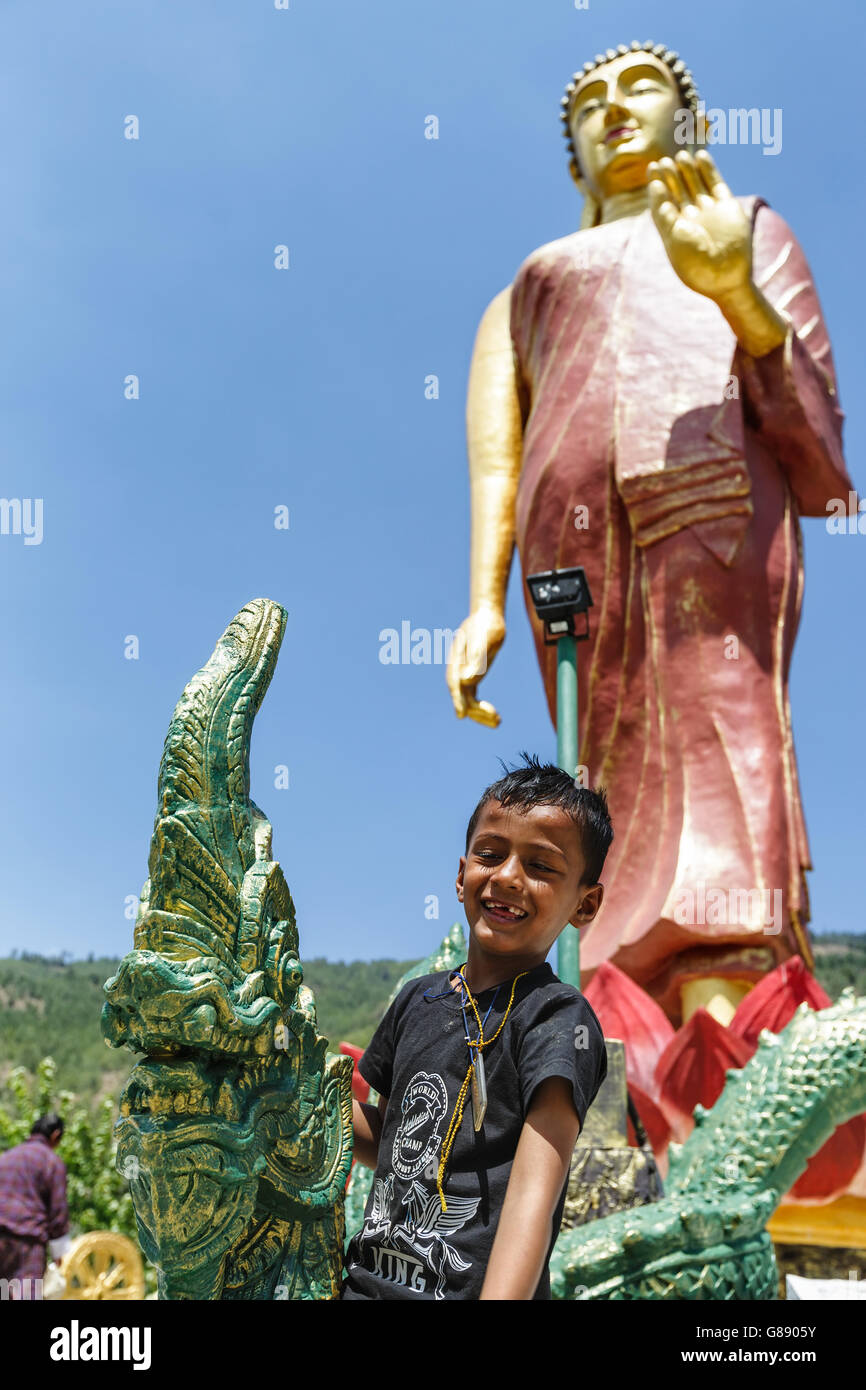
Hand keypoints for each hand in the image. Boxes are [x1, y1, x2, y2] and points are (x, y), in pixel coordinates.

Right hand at [446, 607, 504, 727]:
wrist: (488, 617)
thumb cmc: (487, 625)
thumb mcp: (485, 639)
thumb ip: (476, 660)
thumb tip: (465, 681)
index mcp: (457, 660)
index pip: (454, 683)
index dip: (457, 699)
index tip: (462, 715)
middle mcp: (459, 670)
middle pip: (461, 696)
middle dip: (475, 710)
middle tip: (496, 718)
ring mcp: (465, 674)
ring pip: (468, 700)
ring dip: (480, 714)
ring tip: (498, 722)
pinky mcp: (473, 677)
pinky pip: (474, 698)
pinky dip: (483, 709)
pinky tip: (496, 718)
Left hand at [647, 150, 751, 302]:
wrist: (726, 276)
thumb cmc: (696, 264)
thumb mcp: (674, 241)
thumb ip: (664, 215)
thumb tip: (656, 188)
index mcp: (674, 230)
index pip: (662, 203)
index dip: (657, 185)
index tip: (653, 170)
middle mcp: (691, 220)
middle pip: (678, 192)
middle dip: (670, 176)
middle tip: (663, 161)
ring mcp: (709, 212)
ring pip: (696, 185)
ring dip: (688, 170)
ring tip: (680, 155)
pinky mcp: (727, 207)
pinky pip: (716, 184)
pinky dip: (709, 170)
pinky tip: (700, 156)